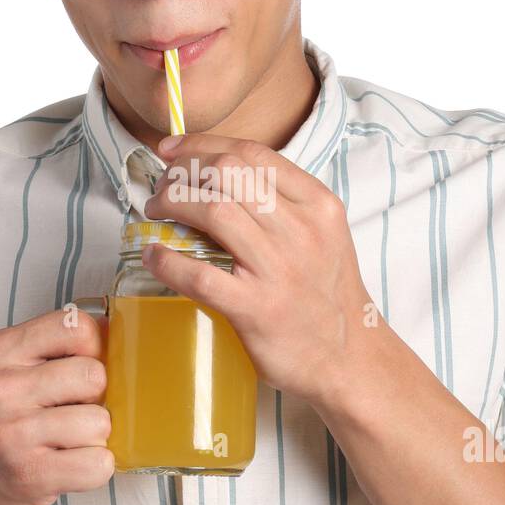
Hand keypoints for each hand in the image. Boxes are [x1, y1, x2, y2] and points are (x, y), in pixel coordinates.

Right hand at [0, 309, 114, 504]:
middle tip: (68, 417)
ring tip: (62, 447)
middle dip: (94, 400)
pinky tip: (66, 470)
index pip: (75, 327)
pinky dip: (93, 470)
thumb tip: (111, 331)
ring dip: (93, 440)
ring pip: (100, 422)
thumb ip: (45, 351)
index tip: (79, 374)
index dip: (93, 351)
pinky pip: (98, 463)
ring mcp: (11, 432)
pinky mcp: (28, 474)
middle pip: (94, 375)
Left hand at [141, 133, 381, 408]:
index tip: (172, 150)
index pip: (252, 154)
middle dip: (181, 172)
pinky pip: (200, 274)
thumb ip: (284, 203)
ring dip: (171, 204)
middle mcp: (302, 229)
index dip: (202, 145)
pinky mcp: (257, 309)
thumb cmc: (328, 294)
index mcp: (318, 204)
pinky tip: (153, 255)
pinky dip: (167, 260)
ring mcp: (279, 269)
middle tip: (162, 187)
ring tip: (155, 212)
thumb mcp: (324, 234)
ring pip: (213, 210)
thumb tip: (217, 177)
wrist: (350, 359)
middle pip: (227, 173)